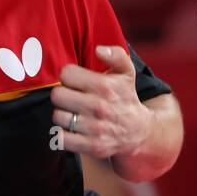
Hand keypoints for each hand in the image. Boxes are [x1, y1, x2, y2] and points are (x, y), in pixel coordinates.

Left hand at [50, 45, 153, 160]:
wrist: (138, 132)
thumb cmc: (126, 98)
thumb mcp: (127, 73)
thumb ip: (116, 55)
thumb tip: (99, 49)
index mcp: (104, 86)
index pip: (66, 74)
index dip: (69, 76)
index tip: (75, 81)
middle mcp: (98, 107)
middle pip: (57, 95)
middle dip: (63, 95)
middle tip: (72, 97)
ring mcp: (94, 128)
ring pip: (57, 116)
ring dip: (63, 114)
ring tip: (74, 113)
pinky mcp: (91, 146)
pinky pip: (61, 138)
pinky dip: (63, 134)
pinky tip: (72, 128)